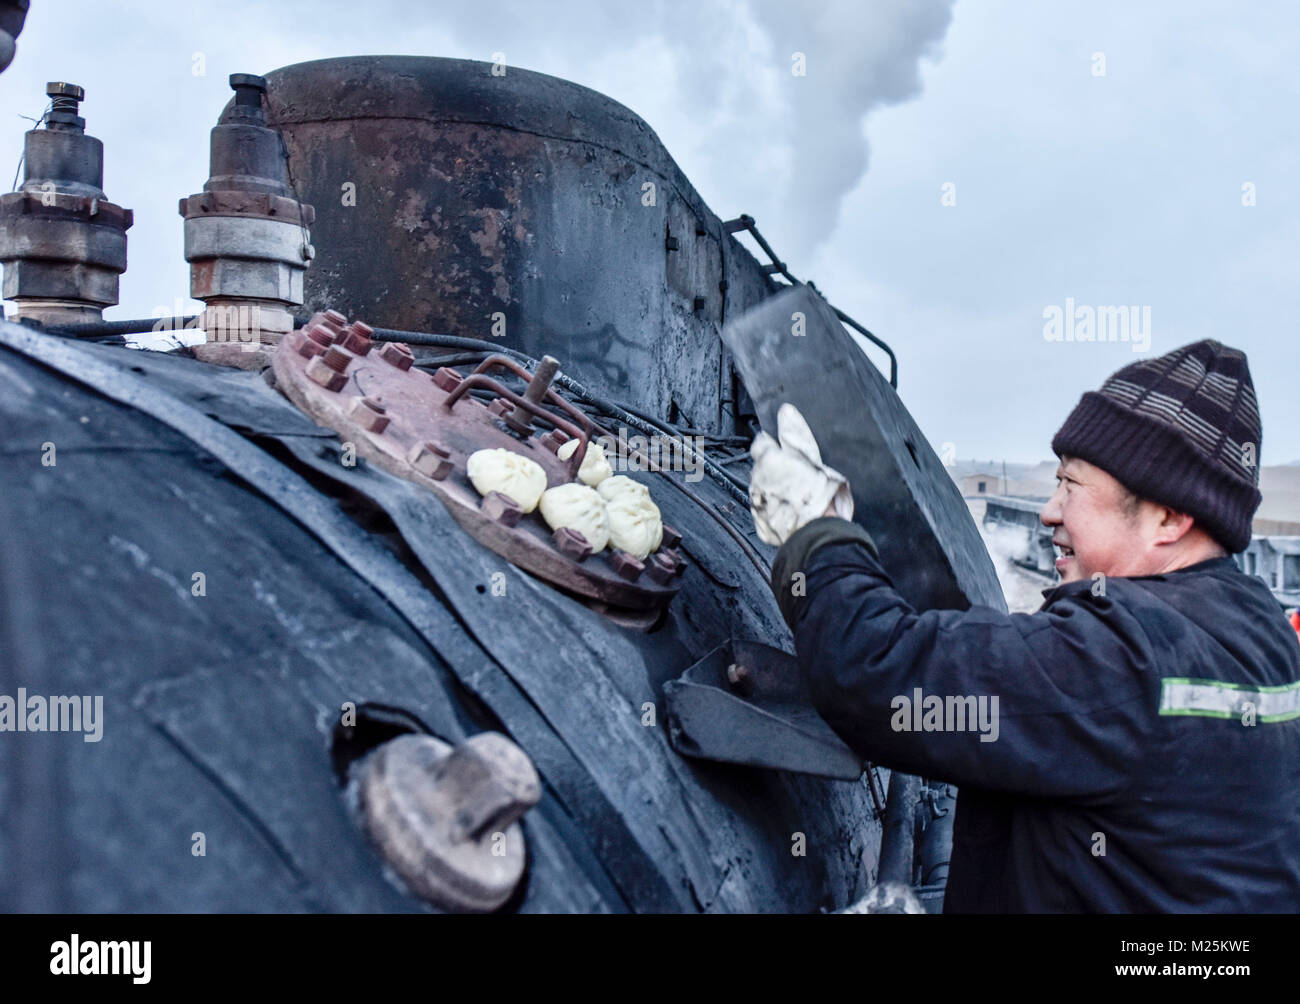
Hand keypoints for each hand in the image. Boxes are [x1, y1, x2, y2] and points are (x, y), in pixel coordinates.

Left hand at [748, 403, 853, 545]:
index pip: (761, 442)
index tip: (784, 449)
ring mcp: (757, 503)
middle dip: (774, 468)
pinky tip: (790, 509)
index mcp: (768, 460)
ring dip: (773, 488)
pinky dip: (774, 508)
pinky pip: (764, 509)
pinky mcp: (760, 522)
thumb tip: (786, 412)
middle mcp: (757, 481)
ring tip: (796, 494)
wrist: (816, 532)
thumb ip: (795, 433)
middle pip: (761, 467)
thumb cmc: (818, 496)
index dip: (774, 444)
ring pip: (761, 488)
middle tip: (796, 474)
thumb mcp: (812, 457)